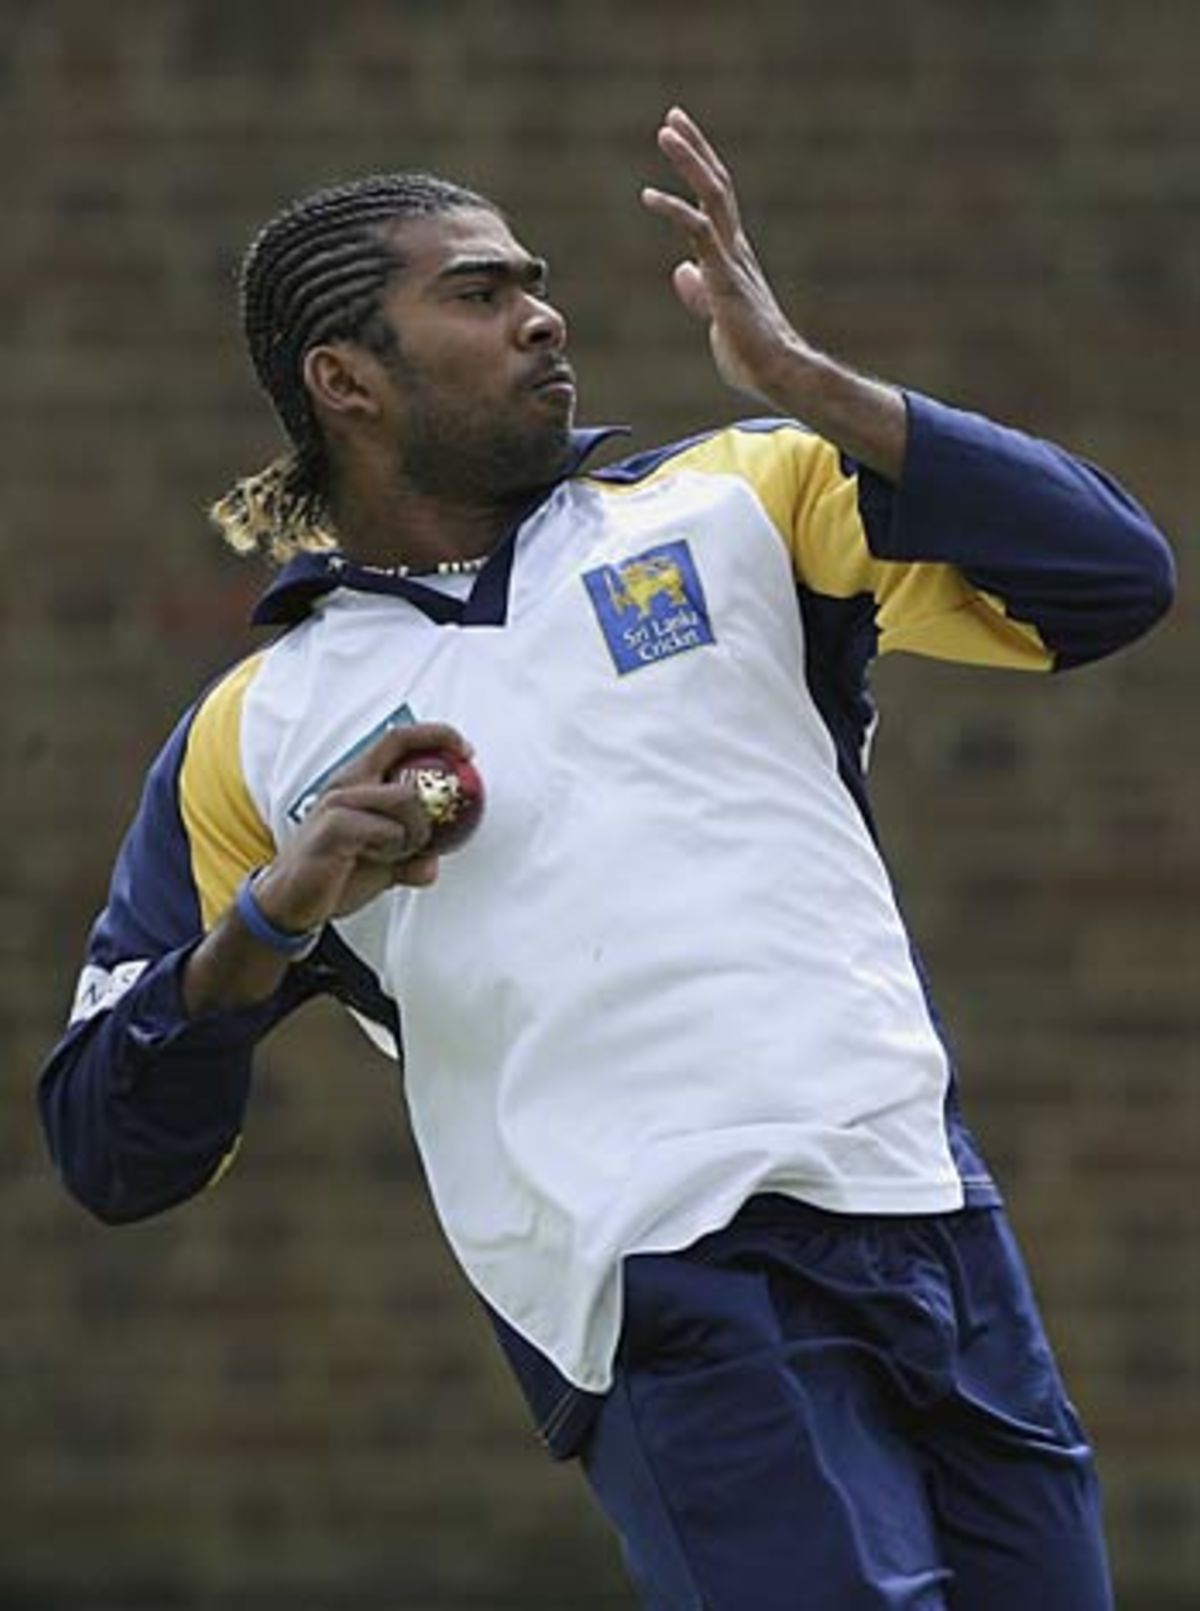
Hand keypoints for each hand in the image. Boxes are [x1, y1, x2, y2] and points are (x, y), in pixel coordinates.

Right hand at [251, 721, 470, 934]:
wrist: (290, 902)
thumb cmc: (334, 872)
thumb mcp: (382, 863)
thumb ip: (409, 857)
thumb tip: (432, 865)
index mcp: (357, 781)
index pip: (398, 739)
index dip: (436, 735)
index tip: (466, 751)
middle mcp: (346, 784)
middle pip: (402, 756)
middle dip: (431, 793)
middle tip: (432, 830)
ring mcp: (337, 803)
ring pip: (404, 798)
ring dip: (414, 832)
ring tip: (397, 855)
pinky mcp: (333, 828)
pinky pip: (385, 830)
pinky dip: (393, 849)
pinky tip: (373, 862)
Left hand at [641, 106, 907, 478]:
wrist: (776, 373)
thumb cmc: (751, 355)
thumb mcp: (715, 318)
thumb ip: (699, 293)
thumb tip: (681, 271)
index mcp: (735, 257)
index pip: (717, 202)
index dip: (698, 169)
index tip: (681, 140)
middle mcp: (736, 249)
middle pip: (717, 185)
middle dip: (695, 150)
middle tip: (674, 119)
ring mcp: (732, 259)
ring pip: (712, 195)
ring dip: (689, 161)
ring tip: (667, 132)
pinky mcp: (724, 275)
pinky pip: (698, 232)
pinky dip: (673, 209)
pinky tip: (649, 195)